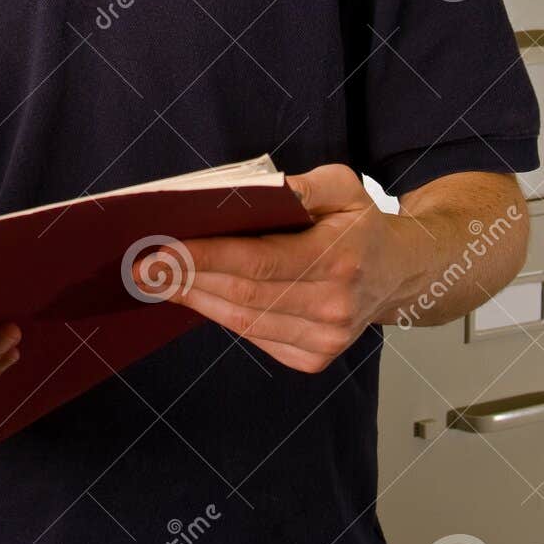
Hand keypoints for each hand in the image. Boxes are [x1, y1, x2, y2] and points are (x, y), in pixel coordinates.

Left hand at [131, 162, 401, 372]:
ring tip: (157, 280)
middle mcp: (333, 305)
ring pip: (244, 321)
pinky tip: (196, 295)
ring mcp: (326, 339)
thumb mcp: (342, 186)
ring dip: (195, 299)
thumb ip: (300, 186)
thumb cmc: (362, 222)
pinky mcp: (314, 357)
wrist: (401, 272)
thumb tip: (251, 196)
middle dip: (186, 279)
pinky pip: (255, 336)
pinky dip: (221, 315)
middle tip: (141, 266)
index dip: (205, 258)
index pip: (258, 262)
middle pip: (243, 295)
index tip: (161, 250)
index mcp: (339, 258)